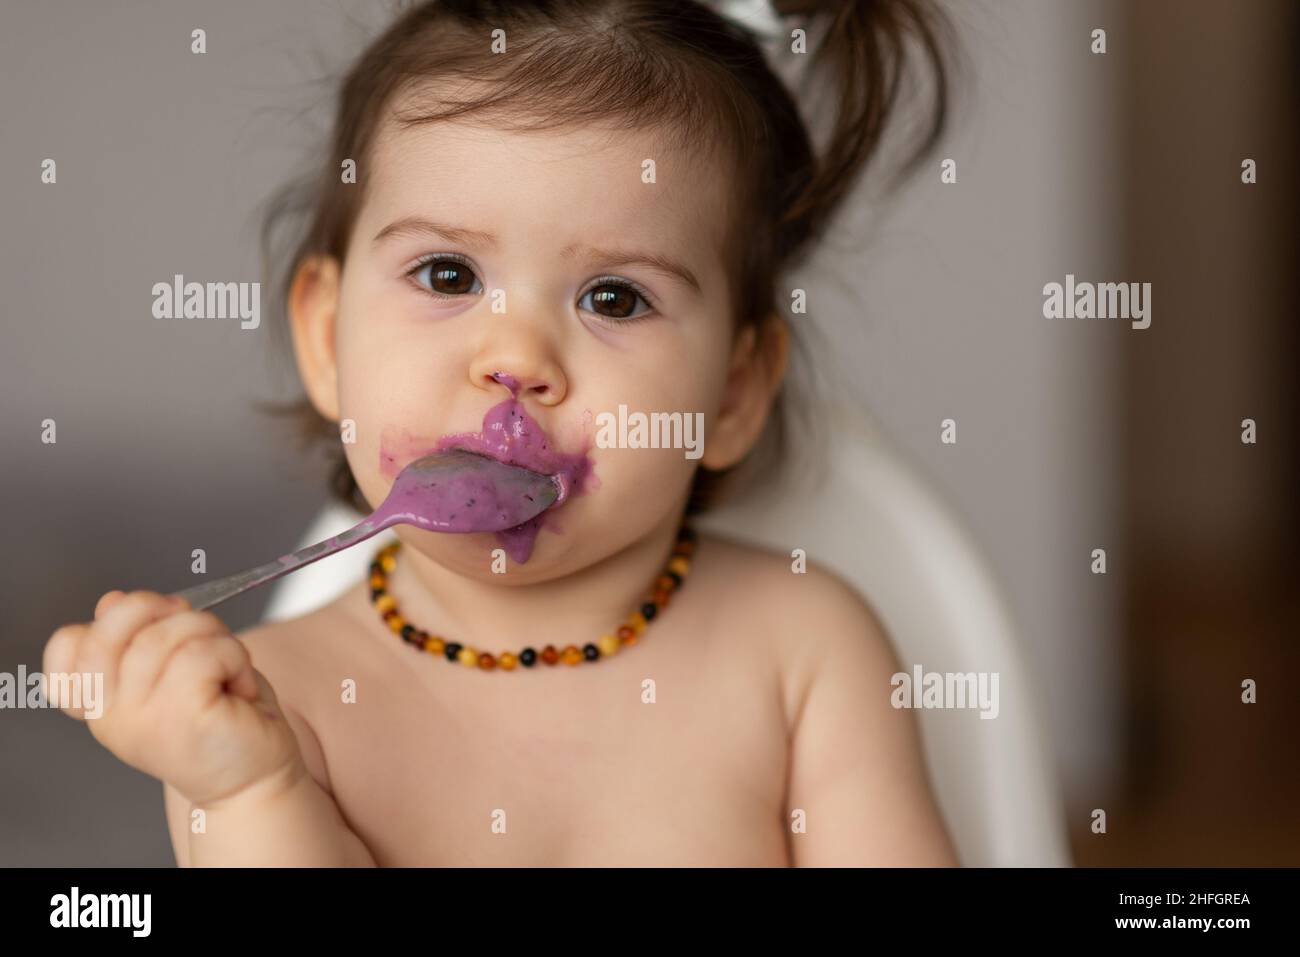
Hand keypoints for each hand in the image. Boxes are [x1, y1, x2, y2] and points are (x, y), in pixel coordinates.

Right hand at [42, 590, 303, 806]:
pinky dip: (234, 656)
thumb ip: (142, 636)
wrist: (254, 779)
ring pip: (166, 634)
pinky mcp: (180, 717)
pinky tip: (240, 686)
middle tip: (202, 634)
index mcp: (103, 700)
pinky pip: (202, 652)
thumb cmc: (223, 717)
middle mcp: (110, 713)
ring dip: (215, 637)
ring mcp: (141, 718)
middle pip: (115, 624)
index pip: (68, 645)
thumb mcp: (176, 668)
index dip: (114, 619)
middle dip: (166, 610)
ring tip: (230, 671)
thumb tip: (112, 600)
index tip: (157, 630)